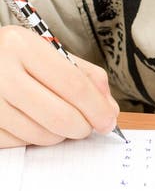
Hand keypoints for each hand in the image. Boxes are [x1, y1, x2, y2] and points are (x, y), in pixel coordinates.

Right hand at [0, 25, 119, 147]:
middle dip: (83, 127)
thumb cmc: (14, 56)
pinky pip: (20, 143)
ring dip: (60, 135)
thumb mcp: (46, 51)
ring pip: (41, 135)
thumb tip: (108, 108)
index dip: (97, 107)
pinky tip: (35, 121)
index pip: (73, 84)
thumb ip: (82, 74)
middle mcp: (1, 73)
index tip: (108, 119)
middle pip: (60, 116)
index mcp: (22, 46)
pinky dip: (35, 138)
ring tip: (59, 119)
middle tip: (89, 126)